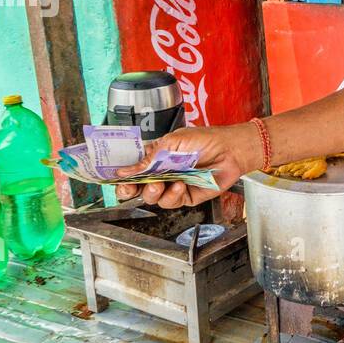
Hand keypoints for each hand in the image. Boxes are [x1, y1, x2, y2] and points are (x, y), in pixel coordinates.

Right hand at [115, 124, 257, 208]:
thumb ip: (149, 158)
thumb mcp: (172, 143)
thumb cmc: (204, 140)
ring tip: (161, 183)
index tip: (113, 178)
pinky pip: (171, 202)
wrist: (230, 150)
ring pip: (152, 198)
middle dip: (129, 189)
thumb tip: (126, 170)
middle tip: (129, 188)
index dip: (121, 176)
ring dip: (153, 191)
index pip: (132, 170)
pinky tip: (180, 184)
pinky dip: (173, 194)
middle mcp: (162, 173)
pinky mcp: (186, 196)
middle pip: (137, 188)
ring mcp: (173, 186)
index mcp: (155, 158)